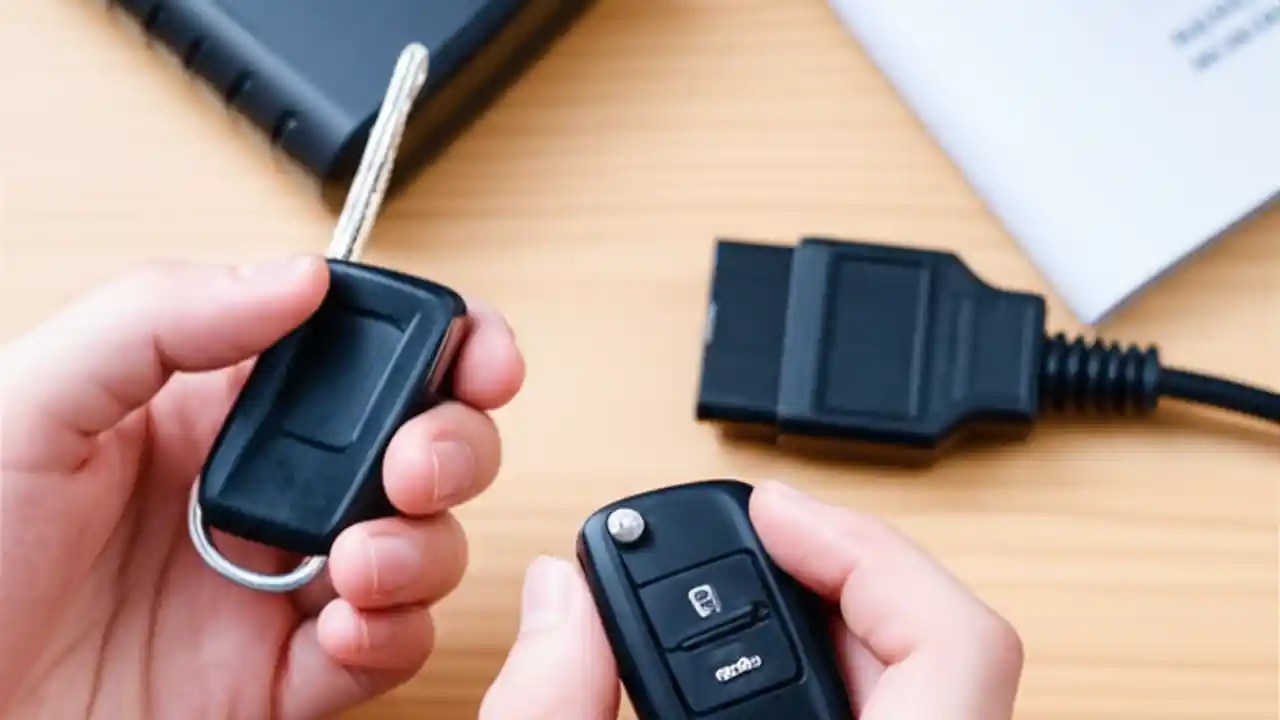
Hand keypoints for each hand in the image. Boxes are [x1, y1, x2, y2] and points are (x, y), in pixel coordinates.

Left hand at [0, 256, 523, 718]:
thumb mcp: (32, 404)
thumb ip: (161, 317)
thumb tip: (299, 278)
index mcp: (212, 406)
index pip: (360, 352)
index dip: (442, 343)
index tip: (479, 352)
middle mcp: (264, 489)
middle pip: (420, 443)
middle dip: (453, 445)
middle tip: (418, 464)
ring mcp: (281, 582)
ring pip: (424, 544)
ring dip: (424, 547)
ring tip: (359, 562)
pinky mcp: (284, 675)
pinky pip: (387, 647)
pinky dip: (395, 635)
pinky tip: (345, 626)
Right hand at [480, 481, 1023, 718]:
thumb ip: (553, 713)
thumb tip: (558, 598)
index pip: (959, 645)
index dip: (866, 547)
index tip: (777, 509)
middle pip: (940, 640)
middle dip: (833, 570)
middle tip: (751, 538)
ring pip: (923, 678)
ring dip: (832, 620)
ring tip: (748, 598)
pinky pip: (902, 710)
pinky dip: (835, 671)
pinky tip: (762, 674)